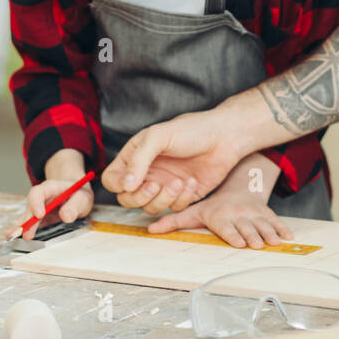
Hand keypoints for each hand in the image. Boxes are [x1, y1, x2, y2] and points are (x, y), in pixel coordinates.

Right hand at [16, 177, 93, 238]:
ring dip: (22, 226)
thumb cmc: (79, 193)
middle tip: (26, 234)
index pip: (40, 192)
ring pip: (27, 215)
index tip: (40, 215)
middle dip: (28, 220)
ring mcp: (38, 206)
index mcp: (52, 187)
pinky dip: (20, 227)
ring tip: (13, 236)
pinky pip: (28, 221)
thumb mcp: (83, 198)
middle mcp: (41, 196)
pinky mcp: (38, 216)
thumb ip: (75, 206)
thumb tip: (66, 216)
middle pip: (30, 206)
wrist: (77, 192)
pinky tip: (11, 234)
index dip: (37, 203)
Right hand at [101, 110, 243, 213]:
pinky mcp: (182, 196)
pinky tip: (192, 181)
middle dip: (141, 197)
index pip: (113, 179)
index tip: (133, 181)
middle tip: (156, 185)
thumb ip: (139, 159)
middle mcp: (147, 173)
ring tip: (179, 182)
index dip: (118, 185)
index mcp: (136, 157)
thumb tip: (126, 185)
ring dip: (163, 199)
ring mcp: (163, 186)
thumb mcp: (159, 136)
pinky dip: (182, 198)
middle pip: (128, 199)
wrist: (225, 137)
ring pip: (150, 208)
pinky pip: (174, 209)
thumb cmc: (192, 130)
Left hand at [147, 188, 294, 248]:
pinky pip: (276, 221)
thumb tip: (149, 230)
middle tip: (259, 244)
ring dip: (270, 234)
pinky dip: (283, 229)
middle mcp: (238, 214)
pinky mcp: (266, 213)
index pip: (227, 227)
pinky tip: (289, 239)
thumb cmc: (213, 207)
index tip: (240, 242)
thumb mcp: (194, 212)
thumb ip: (173, 222)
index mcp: (221, 216)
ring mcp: (254, 214)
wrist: (238, 188)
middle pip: (247, 228)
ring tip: (275, 243)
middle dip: (253, 236)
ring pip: (263, 225)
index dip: (234, 234)